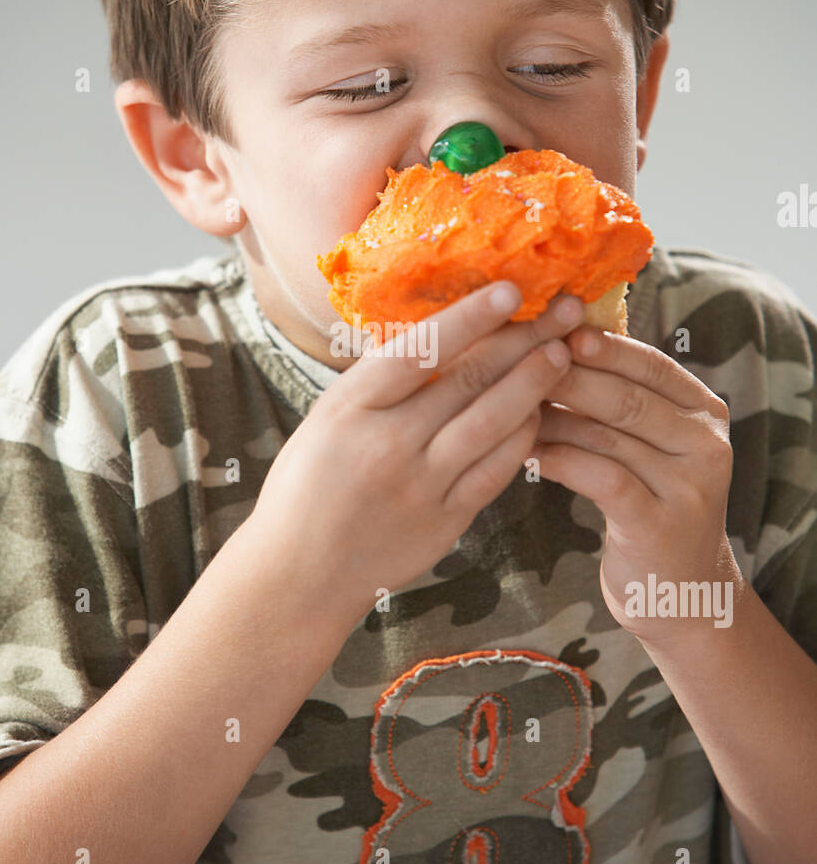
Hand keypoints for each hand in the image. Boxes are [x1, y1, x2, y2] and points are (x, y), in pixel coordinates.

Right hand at [245, 283, 581, 611]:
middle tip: (563, 312)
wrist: (300, 572)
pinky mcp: (445, 520)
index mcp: (349, 408)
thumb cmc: (308, 485)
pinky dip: (522, 436)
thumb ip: (378, 384)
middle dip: (523, 340)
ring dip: (534, 383)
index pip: (420, 350)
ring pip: (492, 422)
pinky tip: (540, 411)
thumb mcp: (326, 420)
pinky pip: (497, 470)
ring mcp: (420, 485)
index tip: (511, 291)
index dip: (471, 317)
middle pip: (468, 380)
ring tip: (563, 353)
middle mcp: (387, 444)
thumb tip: (444, 332)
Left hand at [533, 324, 743, 639]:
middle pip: (627, 397)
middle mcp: (706, 444)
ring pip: (610, 436)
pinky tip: (529, 453)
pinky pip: (602, 478)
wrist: (680, 593)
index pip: (651, 365)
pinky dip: (561, 460)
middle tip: (517, 362)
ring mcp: (689, 487)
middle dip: (567, 376)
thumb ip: (619, 400)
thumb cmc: (646, 505)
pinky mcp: (661, 524)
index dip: (603, 345)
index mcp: (704, 412)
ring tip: (507, 405)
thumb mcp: (647, 447)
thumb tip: (554, 340)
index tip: (555, 327)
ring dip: (553, 417)